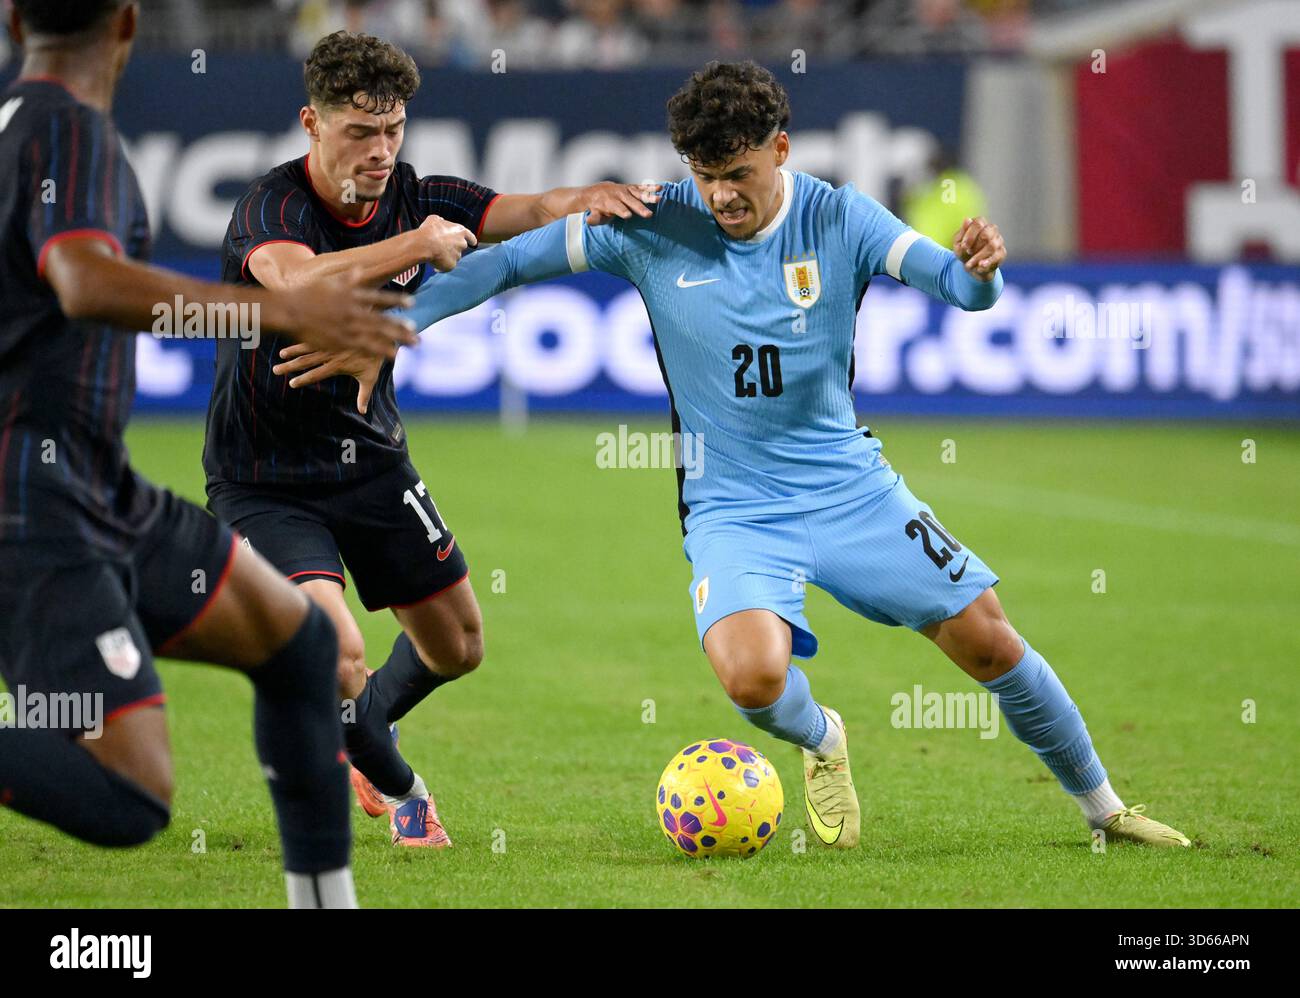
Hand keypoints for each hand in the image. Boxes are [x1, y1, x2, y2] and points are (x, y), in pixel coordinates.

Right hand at [270, 269, 415, 358]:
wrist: (289, 309)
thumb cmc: (307, 294)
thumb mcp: (329, 282)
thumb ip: (348, 278)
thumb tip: (360, 268)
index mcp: (351, 295)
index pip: (379, 296)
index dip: (397, 300)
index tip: (412, 302)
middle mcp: (353, 310)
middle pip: (382, 320)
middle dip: (401, 326)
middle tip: (417, 331)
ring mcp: (348, 326)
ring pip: (377, 335)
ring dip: (397, 339)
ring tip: (413, 343)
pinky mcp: (340, 340)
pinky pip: (364, 347)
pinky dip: (379, 350)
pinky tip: (392, 354)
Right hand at [273, 343, 383, 413]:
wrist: (380, 334)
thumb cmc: (376, 358)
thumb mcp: (371, 377)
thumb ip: (364, 395)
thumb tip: (363, 412)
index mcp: (338, 365)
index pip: (317, 374)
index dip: (304, 379)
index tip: (291, 384)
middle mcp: (331, 354)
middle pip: (306, 361)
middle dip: (290, 366)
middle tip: (276, 370)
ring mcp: (330, 343)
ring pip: (307, 348)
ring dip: (292, 352)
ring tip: (280, 356)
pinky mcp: (332, 333)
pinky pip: (314, 336)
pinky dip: (303, 339)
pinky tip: (295, 338)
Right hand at [419, 214, 476, 270]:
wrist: (425, 243)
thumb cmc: (429, 230)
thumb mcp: (434, 219)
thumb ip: (441, 221)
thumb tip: (441, 221)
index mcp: (460, 231)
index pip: (471, 237)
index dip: (472, 240)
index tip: (473, 243)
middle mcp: (462, 244)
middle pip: (461, 247)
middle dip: (454, 248)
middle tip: (443, 247)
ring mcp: (458, 255)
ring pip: (454, 257)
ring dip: (447, 256)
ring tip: (435, 254)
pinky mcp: (452, 265)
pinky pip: (447, 267)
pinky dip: (441, 266)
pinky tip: (433, 263)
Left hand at [584, 182, 660, 225]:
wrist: (597, 192)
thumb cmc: (597, 207)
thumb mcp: (593, 214)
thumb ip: (593, 218)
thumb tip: (588, 221)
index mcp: (609, 202)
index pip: (616, 207)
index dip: (622, 211)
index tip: (628, 215)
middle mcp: (618, 194)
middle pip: (630, 201)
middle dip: (639, 207)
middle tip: (648, 214)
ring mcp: (626, 190)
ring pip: (638, 193)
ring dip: (649, 196)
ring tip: (659, 199)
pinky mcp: (632, 188)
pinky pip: (642, 187)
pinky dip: (651, 187)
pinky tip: (660, 188)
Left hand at [952, 216, 1005, 280]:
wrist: (971, 266)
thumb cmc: (964, 251)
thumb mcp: (958, 244)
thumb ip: (962, 234)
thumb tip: (967, 220)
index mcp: (980, 223)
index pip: (978, 223)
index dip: (971, 235)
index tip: (964, 246)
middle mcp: (992, 229)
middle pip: (986, 234)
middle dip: (975, 246)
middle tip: (967, 253)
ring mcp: (998, 240)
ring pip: (992, 246)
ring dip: (978, 257)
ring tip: (968, 265)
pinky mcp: (1002, 252)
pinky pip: (997, 256)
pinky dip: (987, 263)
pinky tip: (979, 267)